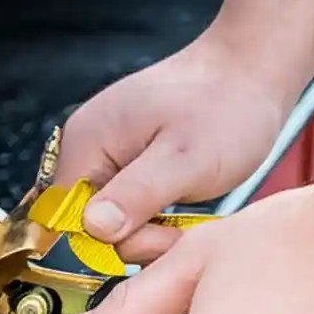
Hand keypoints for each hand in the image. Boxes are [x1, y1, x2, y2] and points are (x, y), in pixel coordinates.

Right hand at [55, 30, 291, 262]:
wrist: (251, 70)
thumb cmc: (225, 108)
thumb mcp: (186, 160)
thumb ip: (136, 195)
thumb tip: (92, 230)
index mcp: (86, 142)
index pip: (61, 216)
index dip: (99, 242)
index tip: (153, 237)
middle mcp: (87, 147)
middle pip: (85, 223)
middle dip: (133, 236)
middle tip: (178, 227)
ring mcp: (108, 153)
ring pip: (110, 219)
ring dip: (149, 228)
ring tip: (188, 212)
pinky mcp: (129, 160)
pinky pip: (127, 205)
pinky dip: (154, 215)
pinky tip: (184, 202)